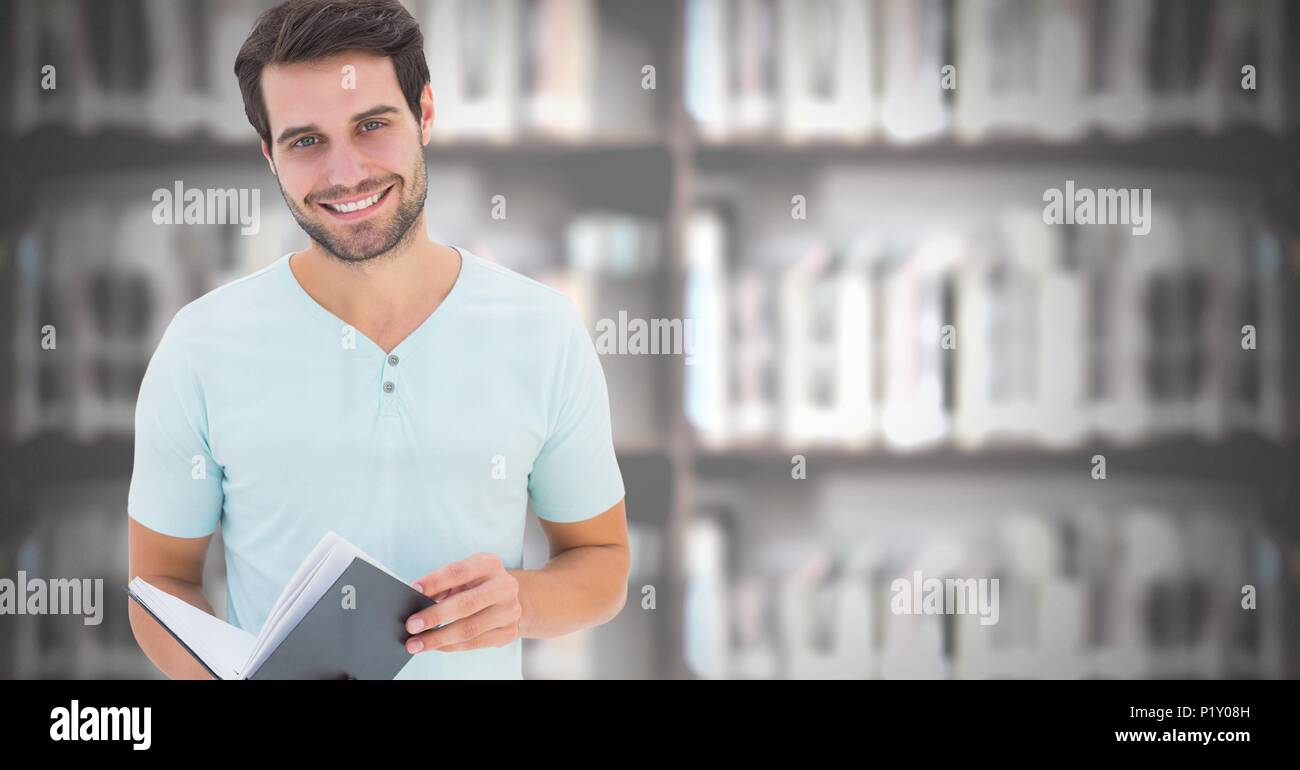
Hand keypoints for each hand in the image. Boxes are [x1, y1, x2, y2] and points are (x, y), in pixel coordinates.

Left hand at [405, 553, 521, 653]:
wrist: (508, 598)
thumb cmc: (476, 585)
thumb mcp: (462, 577)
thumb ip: (442, 586)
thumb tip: (415, 603)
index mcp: (489, 564)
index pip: (458, 571)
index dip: (435, 581)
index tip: (414, 590)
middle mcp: (504, 586)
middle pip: (465, 604)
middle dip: (435, 616)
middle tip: (411, 626)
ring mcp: (509, 611)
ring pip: (469, 629)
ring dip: (438, 639)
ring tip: (416, 644)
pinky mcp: (509, 632)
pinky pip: (474, 644)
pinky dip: (451, 646)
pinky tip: (436, 646)